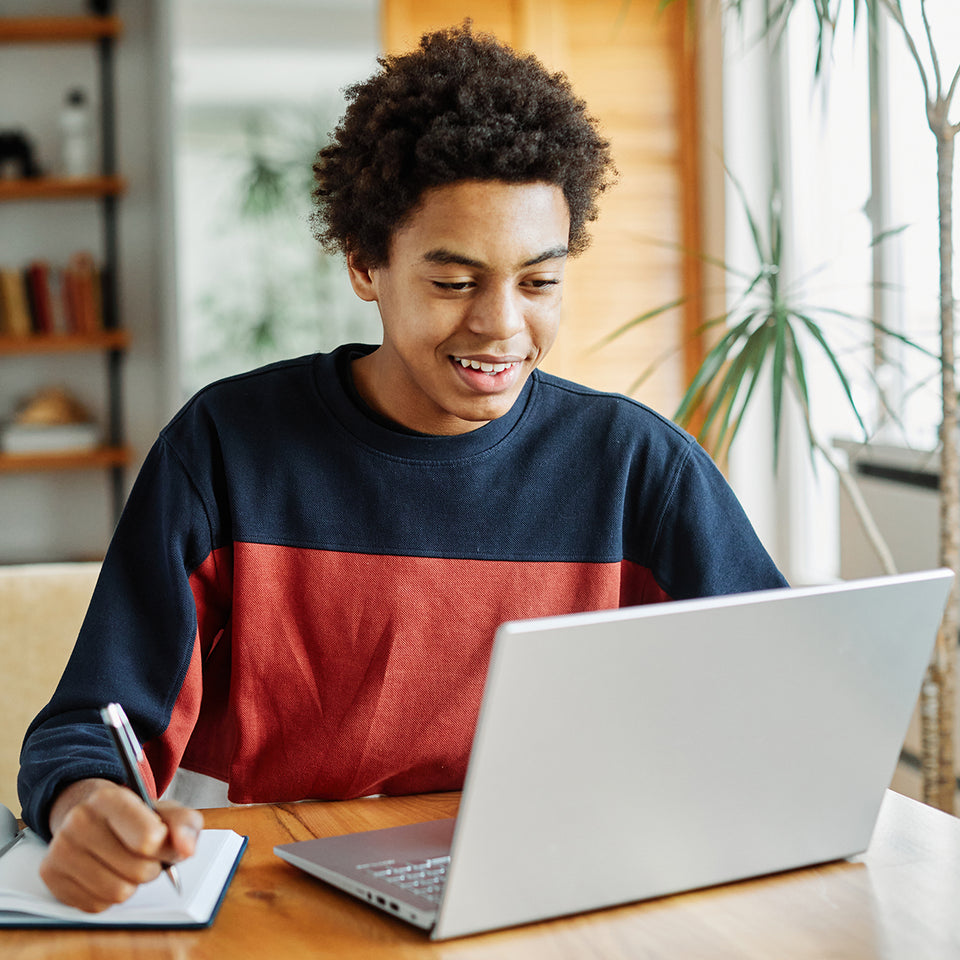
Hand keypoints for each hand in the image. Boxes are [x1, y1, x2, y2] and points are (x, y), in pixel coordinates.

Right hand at [39, 778, 203, 911]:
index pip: (148, 839)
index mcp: (109, 799)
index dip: (165, 848)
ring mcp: (61, 849)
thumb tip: (186, 849)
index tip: (163, 842)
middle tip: (146, 855)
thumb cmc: (133, 815)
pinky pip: (96, 905)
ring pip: (118, 893)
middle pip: (138, 870)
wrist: (88, 813)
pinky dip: (108, 896)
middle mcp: (79, 821)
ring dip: (131, 884)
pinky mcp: (51, 876)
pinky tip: (106, 873)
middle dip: (152, 868)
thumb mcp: (164, 810)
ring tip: (126, 864)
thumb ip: (184, 824)